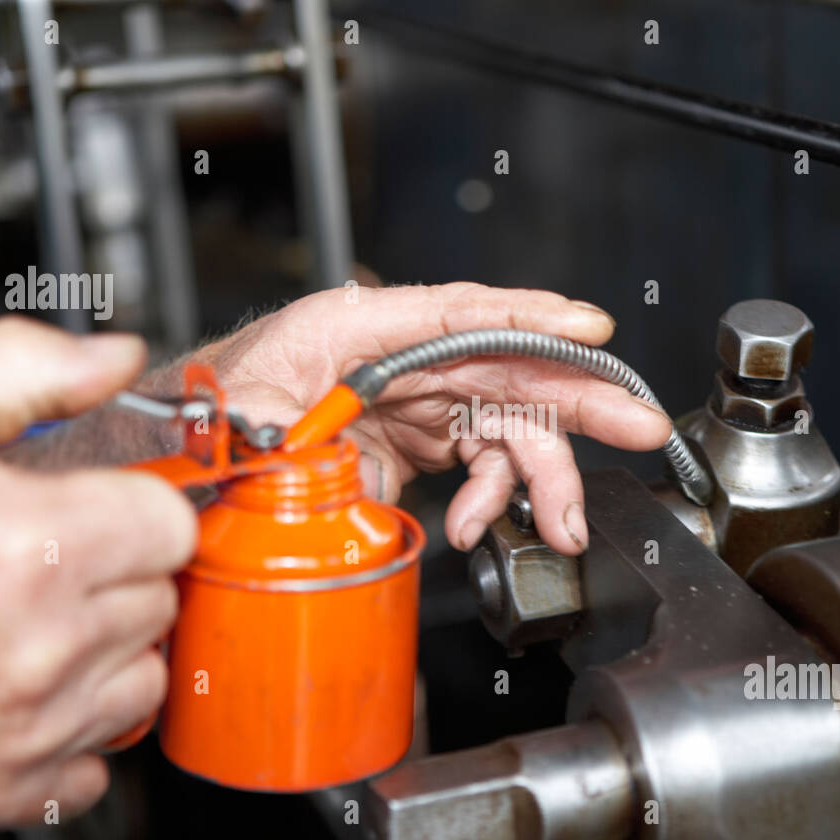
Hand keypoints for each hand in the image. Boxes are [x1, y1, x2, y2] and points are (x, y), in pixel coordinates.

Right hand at [0, 317, 195, 825]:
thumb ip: (26, 374)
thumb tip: (118, 358)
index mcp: (29, 548)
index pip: (172, 527)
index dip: (133, 511)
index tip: (100, 515)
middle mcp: (41, 646)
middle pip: (160, 599)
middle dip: (117, 576)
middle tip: (47, 569)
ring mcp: (30, 727)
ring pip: (143, 678)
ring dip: (105, 654)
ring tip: (32, 629)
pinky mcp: (12, 788)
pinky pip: (100, 757)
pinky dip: (70, 729)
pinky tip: (18, 693)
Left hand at [178, 283, 672, 555]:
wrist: (202, 442)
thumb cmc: (220, 402)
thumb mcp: (242, 409)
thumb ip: (282, 428)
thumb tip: (326, 460)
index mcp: (363, 326)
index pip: (463, 312)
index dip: (531, 319)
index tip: (589, 329)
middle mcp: (404, 355)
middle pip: (510, 367)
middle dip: (581, 399)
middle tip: (638, 424)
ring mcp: (417, 397)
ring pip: (509, 424)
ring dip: (543, 478)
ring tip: (561, 527)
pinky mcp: (420, 438)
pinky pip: (483, 463)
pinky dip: (492, 500)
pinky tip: (471, 527)